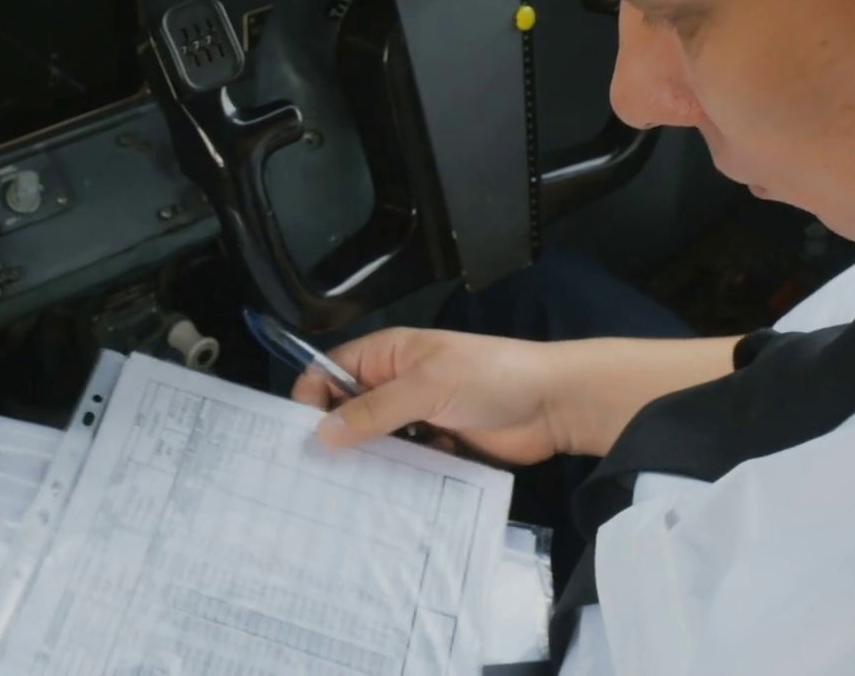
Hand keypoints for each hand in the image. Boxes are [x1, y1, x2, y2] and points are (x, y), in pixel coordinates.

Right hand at [291, 328, 740, 461]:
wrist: (554, 404)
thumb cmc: (490, 377)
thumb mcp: (427, 386)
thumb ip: (375, 409)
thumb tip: (322, 433)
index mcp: (387, 355)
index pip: (329, 372)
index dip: (311, 400)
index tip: (300, 438)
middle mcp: (395, 384)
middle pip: (348, 412)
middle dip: (334, 439)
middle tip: (314, 478)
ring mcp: (417, 418)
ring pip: (374, 444)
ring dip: (365, 463)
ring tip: (344, 497)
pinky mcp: (437, 448)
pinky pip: (403, 466)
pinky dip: (395, 479)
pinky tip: (384, 500)